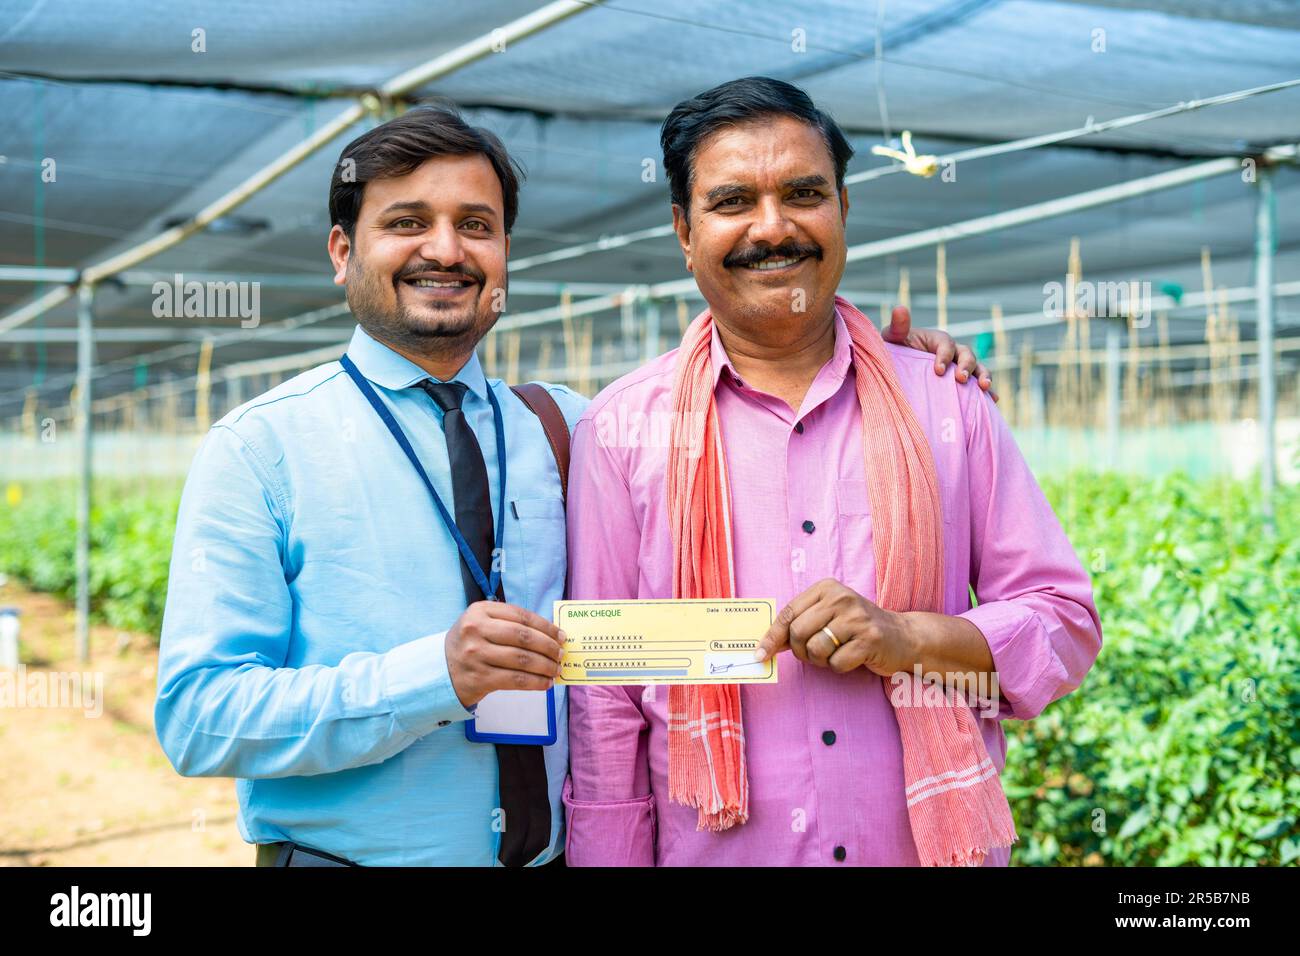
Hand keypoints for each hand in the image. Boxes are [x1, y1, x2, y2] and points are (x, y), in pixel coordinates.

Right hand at [444, 601, 564, 708]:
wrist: (440, 671)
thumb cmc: (469, 644)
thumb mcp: (482, 623)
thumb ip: (510, 623)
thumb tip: (550, 634)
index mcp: (480, 611)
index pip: (521, 616)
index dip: (546, 626)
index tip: (560, 636)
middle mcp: (476, 630)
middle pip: (524, 637)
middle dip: (549, 647)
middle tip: (561, 654)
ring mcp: (476, 655)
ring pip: (522, 660)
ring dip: (545, 666)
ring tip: (555, 669)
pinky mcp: (479, 678)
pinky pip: (516, 680)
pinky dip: (535, 682)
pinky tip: (545, 684)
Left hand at [755, 578, 916, 677]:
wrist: (902, 636)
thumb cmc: (857, 628)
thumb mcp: (828, 616)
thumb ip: (799, 625)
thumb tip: (765, 645)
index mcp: (827, 588)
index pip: (789, 613)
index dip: (772, 637)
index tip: (760, 654)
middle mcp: (841, 598)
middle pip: (798, 633)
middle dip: (800, 651)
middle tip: (814, 654)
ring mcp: (856, 618)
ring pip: (815, 649)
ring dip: (821, 660)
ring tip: (836, 653)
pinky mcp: (869, 640)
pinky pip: (836, 663)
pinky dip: (839, 667)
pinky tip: (852, 657)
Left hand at [882, 306, 997, 400]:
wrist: (898, 368)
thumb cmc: (895, 351)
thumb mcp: (893, 338)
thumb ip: (898, 326)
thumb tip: (900, 309)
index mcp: (938, 340)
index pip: (946, 345)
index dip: (944, 356)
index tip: (937, 371)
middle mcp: (953, 352)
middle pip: (967, 354)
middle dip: (966, 366)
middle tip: (961, 379)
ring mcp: (959, 367)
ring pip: (977, 368)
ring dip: (984, 376)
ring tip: (984, 388)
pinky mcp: (962, 382)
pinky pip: (977, 386)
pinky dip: (987, 393)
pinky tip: (993, 401)